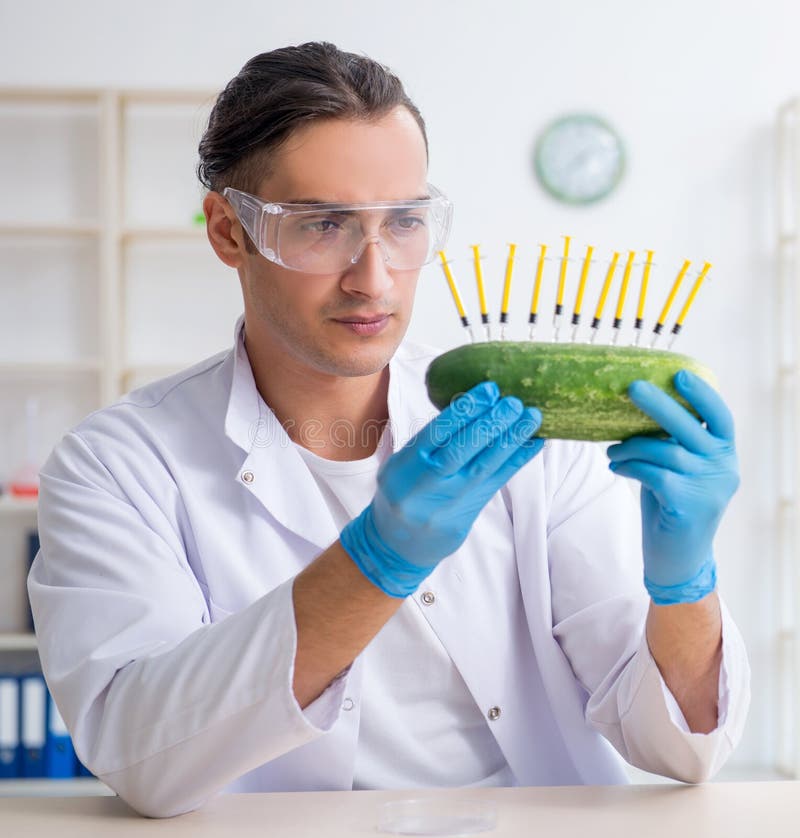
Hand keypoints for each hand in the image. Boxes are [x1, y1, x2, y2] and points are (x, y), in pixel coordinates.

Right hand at [340, 381, 543, 596]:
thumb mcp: (399, 466)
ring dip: (511, 439)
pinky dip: (517, 461)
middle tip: (513, 402)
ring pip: (484, 467)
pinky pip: (496, 484)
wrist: (396, 544)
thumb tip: (469, 405)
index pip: (437, 433)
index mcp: (404, 468)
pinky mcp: (467, 516)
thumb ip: (428, 442)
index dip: (464, 410)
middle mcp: (425, 486)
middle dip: (491, 423)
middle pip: (462, 450)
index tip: (489, 390)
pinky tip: (534, 443)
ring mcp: (448, 504)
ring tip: (531, 416)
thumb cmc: (400, 493)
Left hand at [606, 370, 738, 604]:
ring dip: (630, 447)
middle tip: (631, 387)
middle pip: (689, 428)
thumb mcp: (678, 469)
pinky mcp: (689, 506)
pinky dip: (629, 467)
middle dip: (658, 405)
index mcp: (723, 454)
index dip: (702, 394)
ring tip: (611, 452)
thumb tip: (637, 407)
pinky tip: (615, 468)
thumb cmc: (671, 505)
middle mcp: (723, 468)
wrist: (677, 558)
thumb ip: (671, 443)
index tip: (679, 374)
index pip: (720, 416)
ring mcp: (709, 488)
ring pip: (664, 451)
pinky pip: (652, 474)